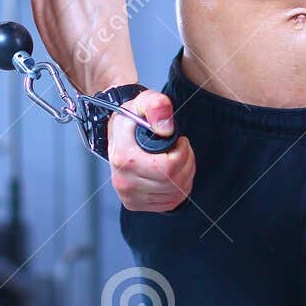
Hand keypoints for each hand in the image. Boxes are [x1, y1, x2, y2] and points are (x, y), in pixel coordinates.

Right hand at [108, 89, 194, 211]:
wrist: (119, 133)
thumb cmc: (133, 119)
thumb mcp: (144, 101)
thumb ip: (156, 106)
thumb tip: (166, 128)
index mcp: (124, 157)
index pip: (166, 168)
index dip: (182, 153)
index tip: (179, 141)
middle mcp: (123, 180)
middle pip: (173, 182)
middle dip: (186, 162)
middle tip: (181, 149)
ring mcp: (129, 195)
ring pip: (174, 194)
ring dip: (185, 175)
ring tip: (177, 159)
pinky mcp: (135, 204)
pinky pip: (170, 203)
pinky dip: (179, 188)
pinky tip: (173, 174)